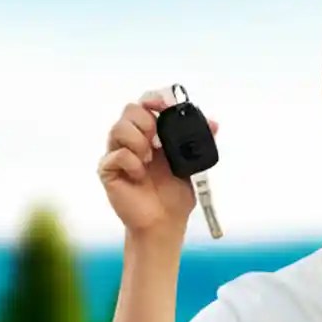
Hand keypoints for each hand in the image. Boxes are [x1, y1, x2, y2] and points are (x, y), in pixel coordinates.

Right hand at [97, 88, 218, 240]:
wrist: (164, 223)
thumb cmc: (174, 195)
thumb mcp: (192, 165)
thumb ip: (199, 142)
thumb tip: (214, 124)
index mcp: (151, 134)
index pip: (146, 103)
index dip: (154, 98)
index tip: (165, 105)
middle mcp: (132, 140)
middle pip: (130, 109)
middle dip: (146, 121)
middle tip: (157, 140)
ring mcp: (118, 153)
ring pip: (118, 128)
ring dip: (138, 141)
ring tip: (148, 160)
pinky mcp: (108, 170)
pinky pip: (116, 154)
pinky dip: (132, 162)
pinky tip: (139, 175)